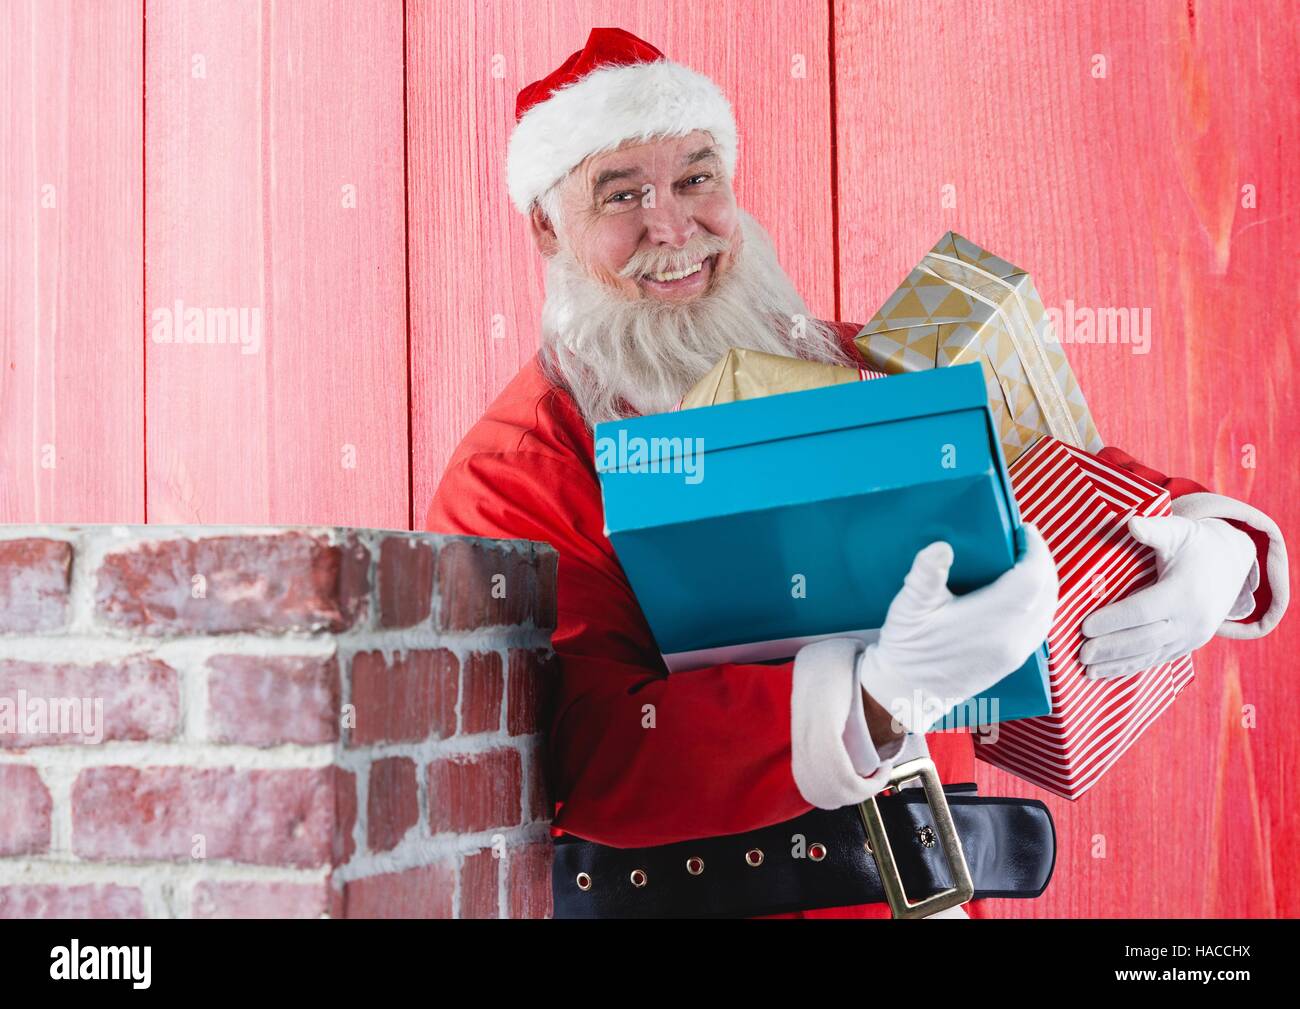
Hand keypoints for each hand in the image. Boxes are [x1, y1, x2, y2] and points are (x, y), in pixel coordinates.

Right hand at [858, 523, 1058, 733]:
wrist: (909, 692)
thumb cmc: (908, 647)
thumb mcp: (909, 606)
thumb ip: (926, 574)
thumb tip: (941, 547)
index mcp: (992, 620)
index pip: (1033, 576)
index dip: (1036, 549)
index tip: (1023, 529)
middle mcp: (1013, 637)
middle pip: (1047, 590)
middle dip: (1041, 560)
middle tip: (1024, 539)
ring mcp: (1016, 652)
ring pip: (1049, 609)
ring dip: (1044, 582)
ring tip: (1024, 561)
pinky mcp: (1014, 661)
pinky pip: (1041, 625)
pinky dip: (1040, 602)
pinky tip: (1023, 593)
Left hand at [1080, 515, 1255, 679]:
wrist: (1231, 564)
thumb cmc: (1196, 544)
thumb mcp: (1179, 531)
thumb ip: (1155, 530)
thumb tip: (1132, 524)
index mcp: (1184, 592)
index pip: (1142, 611)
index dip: (1113, 620)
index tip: (1084, 626)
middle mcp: (1191, 620)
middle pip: (1143, 639)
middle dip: (1110, 648)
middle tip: (1079, 653)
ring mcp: (1192, 637)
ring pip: (1149, 655)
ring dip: (1117, 665)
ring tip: (1087, 670)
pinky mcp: (1188, 645)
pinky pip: (1157, 660)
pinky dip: (1130, 668)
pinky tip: (1106, 673)